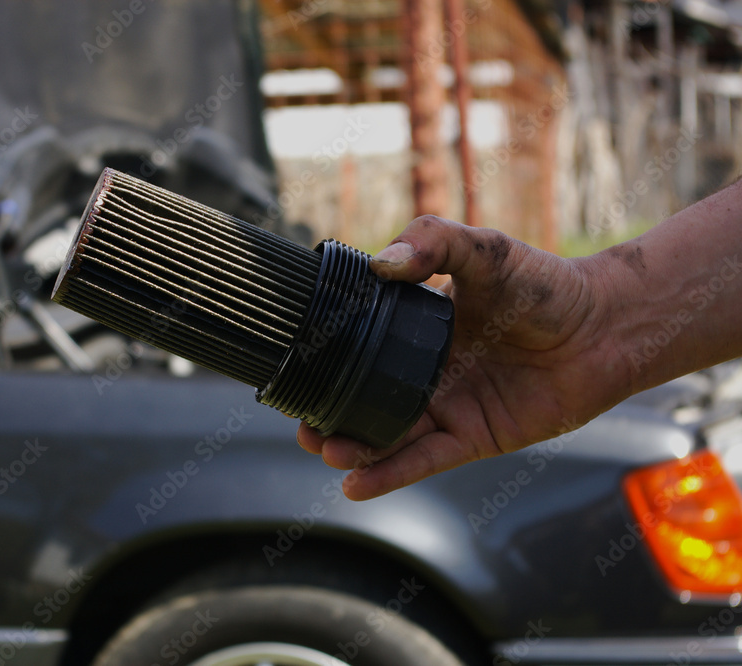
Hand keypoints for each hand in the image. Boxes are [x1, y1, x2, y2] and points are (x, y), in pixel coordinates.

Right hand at [297, 215, 631, 499]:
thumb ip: (432, 242)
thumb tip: (380, 264)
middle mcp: (428, 370)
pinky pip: (425, 459)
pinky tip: (356, 484)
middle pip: (367, 398)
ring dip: (355, 447)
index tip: (298, 368)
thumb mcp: (483, 250)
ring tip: (325, 448)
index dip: (330, 360)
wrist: (606, 326)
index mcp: (420, 328)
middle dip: (331, 414)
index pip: (364, 346)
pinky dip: (391, 473)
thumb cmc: (546, 284)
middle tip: (302, 423)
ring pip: (390, 434)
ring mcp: (449, 406)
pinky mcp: (473, 437)